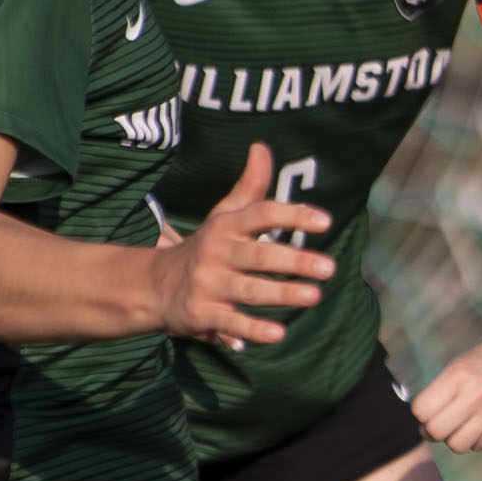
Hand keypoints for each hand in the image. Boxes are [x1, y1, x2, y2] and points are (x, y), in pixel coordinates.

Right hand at [150, 144, 335, 348]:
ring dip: (281, 293)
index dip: (292, 215)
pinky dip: (253, 330)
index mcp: (226, 226)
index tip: (325, 220)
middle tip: (328, 267)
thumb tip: (262, 147)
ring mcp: (208, 284)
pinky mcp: (202, 314)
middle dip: (294, 261)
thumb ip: (250, 185)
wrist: (153, 286)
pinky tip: (278, 334)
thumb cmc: (205, 247)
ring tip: (314, 296)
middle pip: (259, 255)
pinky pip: (230, 322)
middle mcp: (216, 252)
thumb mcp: (223, 215)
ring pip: (248, 289)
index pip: (261, 214)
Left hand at [414, 334, 481, 451]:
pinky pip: (479, 446)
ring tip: (462, 423)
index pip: (422, 410)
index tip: (428, 410)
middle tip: (440, 422)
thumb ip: (436, 396)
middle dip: (433, 430)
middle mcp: (480, 392)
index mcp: (460, 375)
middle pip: (437, 431)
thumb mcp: (455, 369)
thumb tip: (422, 429)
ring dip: (455, 437)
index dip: (421, 413)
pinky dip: (476, 437)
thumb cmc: (480, 367)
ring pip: (458, 445)